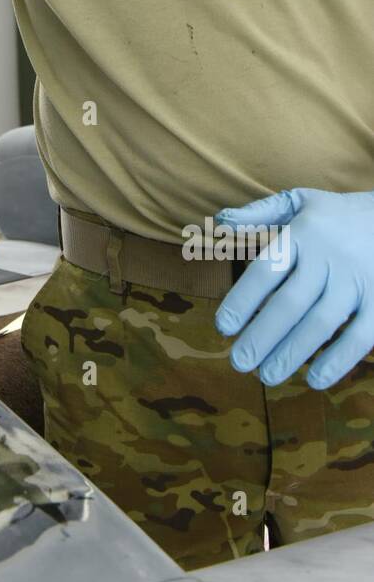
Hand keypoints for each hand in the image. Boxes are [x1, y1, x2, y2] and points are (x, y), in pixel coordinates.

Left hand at [213, 188, 373, 389]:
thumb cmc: (337, 215)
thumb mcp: (300, 202)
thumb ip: (260, 213)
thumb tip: (221, 221)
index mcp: (302, 233)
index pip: (265, 271)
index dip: (242, 301)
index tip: (223, 327)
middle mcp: (328, 257)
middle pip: (290, 303)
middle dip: (261, 336)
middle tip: (239, 362)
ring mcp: (357, 280)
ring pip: (321, 323)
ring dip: (292, 353)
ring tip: (267, 376)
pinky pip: (360, 336)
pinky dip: (338, 360)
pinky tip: (316, 380)